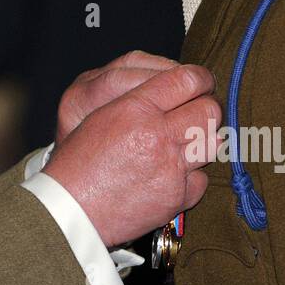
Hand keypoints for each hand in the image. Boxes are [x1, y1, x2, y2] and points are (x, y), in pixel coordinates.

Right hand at [44, 64, 218, 247]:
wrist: (72, 207)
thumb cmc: (80, 161)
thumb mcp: (102, 115)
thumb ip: (140, 99)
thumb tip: (174, 89)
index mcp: (136, 109)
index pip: (187, 80)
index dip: (201, 78)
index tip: (202, 82)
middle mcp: (157, 135)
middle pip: (210, 110)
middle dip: (207, 108)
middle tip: (197, 112)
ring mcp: (170, 167)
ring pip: (213, 143)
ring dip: (203, 140)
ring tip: (187, 142)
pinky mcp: (176, 197)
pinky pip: (202, 178)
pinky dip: (192, 176)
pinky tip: (174, 174)